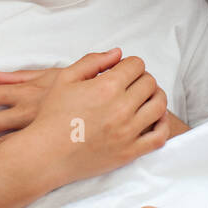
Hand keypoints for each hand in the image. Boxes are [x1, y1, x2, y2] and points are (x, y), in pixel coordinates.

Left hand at [0, 48, 117, 164]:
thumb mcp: (56, 75)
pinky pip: (19, 161)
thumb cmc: (83, 90)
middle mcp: (26, 114)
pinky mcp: (46, 151)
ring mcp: (35, 135)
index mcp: (27, 93)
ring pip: (0, 147)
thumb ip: (24, 75)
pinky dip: (2, 168)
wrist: (111, 107)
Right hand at [16, 51, 170, 188]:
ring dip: (155, 98)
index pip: (137, 65)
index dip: (130, 65)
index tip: (123, 71)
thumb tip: (118, 53)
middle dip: (142, 79)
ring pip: (159, 106)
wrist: (45, 154)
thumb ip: (92, 61)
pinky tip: (154, 120)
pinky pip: (159, 137)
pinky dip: (162, 125)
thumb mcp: (65, 79)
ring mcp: (127, 132)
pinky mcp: (130, 152)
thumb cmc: (52, 115)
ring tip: (145, 99)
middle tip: (132, 85)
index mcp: (106, 87)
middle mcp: (121, 108)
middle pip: (150, 83)